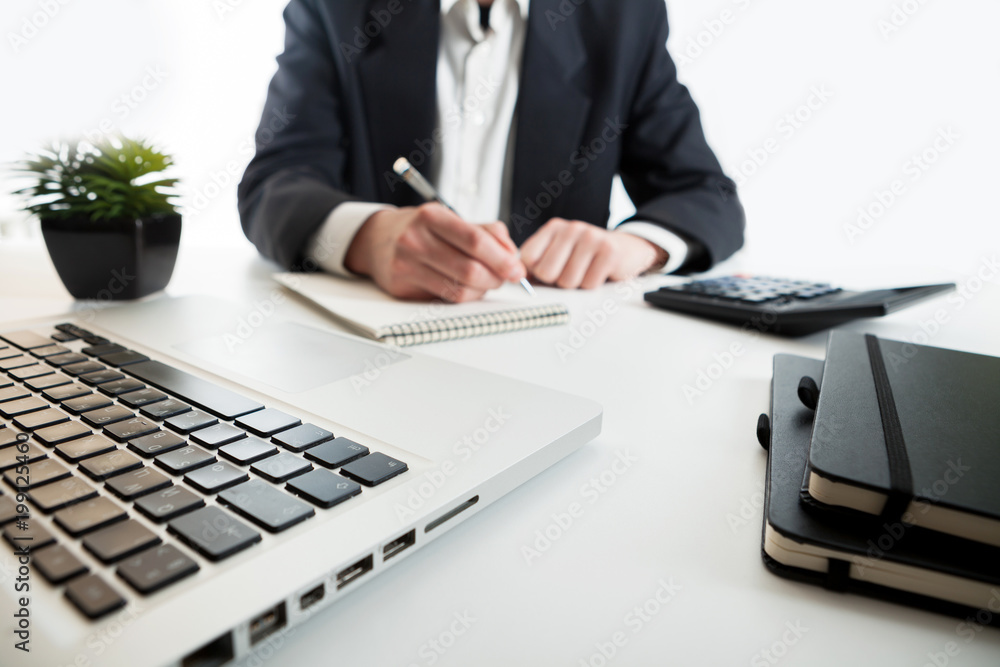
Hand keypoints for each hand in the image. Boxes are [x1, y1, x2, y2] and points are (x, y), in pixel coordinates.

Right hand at [344, 203, 526, 301]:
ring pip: (459, 290)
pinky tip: (468, 287)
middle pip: (469, 270)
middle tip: (506, 278)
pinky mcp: (402, 288)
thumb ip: (486, 232)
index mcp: (431, 217)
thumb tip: (512, 254)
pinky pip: (445, 299)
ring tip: (486, 281)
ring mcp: (406, 265)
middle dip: (496, 278)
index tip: (517, 268)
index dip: (502, 258)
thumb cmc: (422, 229)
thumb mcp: (450, 219)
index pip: (475, 240)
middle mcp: (415, 240)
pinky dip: (465, 296)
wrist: (377, 240)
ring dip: (482, 290)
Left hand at [519, 218, 667, 288]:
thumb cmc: (587, 256)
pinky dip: (593, 285)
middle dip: (557, 281)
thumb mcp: (560, 253)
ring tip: (586, 271)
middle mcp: (571, 228)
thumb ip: (537, 265)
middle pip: (546, 273)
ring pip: (568, 281)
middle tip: (571, 272)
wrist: (626, 249)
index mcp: (553, 228)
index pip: (528, 260)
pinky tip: (599, 272)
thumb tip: (517, 281)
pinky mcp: (609, 251)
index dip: (536, 274)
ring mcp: (591, 237)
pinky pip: (589, 284)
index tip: (549, 272)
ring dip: (577, 285)